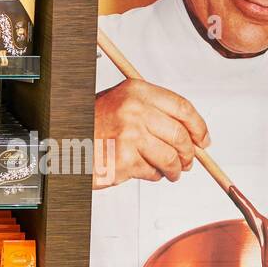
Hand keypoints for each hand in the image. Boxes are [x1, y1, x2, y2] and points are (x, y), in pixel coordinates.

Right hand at [93, 78, 209, 188]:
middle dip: (189, 155)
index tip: (203, 140)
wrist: (64, 138)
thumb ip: (154, 113)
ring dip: (174, 169)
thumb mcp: (122, 105)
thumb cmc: (93, 123)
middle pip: (181, 135)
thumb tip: (192, 136)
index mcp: (136, 91)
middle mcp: (134, 109)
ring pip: (171, 158)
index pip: (182, 107)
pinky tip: (142, 170)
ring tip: (169, 172)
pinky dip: (153, 175)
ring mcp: (129, 134)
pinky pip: (152, 172)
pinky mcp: (124, 159)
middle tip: (187, 162)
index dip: (199, 127)